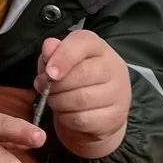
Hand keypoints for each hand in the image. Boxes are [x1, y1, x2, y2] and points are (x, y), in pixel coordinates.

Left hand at [38, 30, 129, 158]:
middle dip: (56, 85)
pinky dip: (67, 118)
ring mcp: (118, 93)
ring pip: (81, 99)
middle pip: (82, 74)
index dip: (63, 56)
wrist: (98, 109)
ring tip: (55, 100)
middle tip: (44, 89)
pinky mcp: (115, 117)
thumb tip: (49, 48)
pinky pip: (83, 119)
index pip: (83, 42)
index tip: (49, 72)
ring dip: (59, 102)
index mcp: (97, 47)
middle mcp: (113, 66)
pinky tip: (66, 113)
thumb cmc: (75, 79)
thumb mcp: (60, 61)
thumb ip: (52, 53)